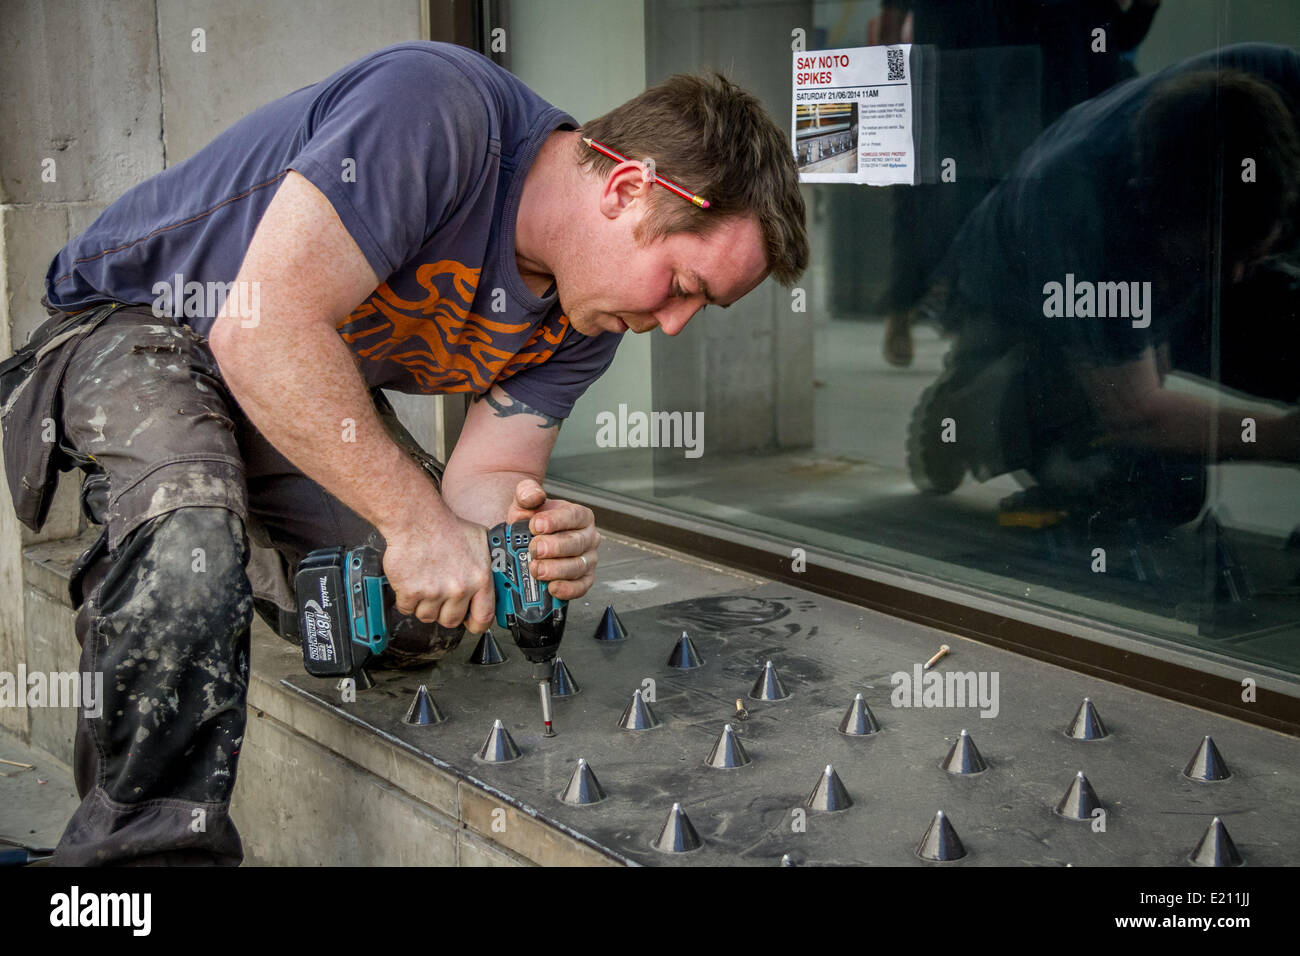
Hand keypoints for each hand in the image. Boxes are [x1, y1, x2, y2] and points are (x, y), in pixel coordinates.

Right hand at [384, 513, 494, 631]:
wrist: (417, 520)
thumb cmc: (447, 528)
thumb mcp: (481, 542)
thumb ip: (489, 565)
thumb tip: (498, 578)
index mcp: (480, 579)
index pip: (484, 618)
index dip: (476, 624)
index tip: (471, 622)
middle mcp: (459, 588)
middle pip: (451, 621)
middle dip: (445, 611)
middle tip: (441, 596)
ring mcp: (434, 592)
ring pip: (427, 616)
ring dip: (424, 605)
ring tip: (425, 583)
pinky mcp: (411, 592)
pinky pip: (407, 608)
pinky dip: (406, 599)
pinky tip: (411, 581)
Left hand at [507, 478, 599, 600]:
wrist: (528, 541)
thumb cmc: (531, 522)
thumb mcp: (525, 504)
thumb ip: (527, 493)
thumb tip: (534, 495)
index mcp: (579, 515)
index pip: (573, 516)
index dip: (555, 521)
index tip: (535, 525)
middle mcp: (588, 537)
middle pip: (577, 543)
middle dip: (554, 547)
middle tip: (535, 549)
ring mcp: (588, 559)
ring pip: (578, 566)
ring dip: (557, 569)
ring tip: (536, 569)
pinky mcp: (584, 579)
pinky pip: (581, 586)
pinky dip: (567, 589)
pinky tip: (552, 587)